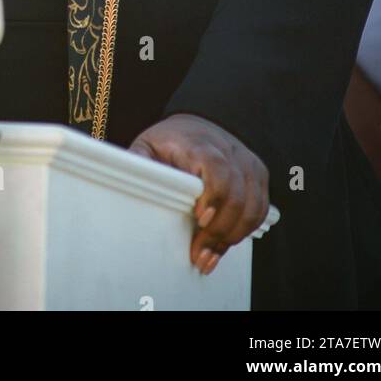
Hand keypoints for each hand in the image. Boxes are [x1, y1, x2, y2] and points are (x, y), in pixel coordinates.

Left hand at [129, 113, 269, 273]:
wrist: (202, 123)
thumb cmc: (172, 139)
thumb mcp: (149, 145)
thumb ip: (138, 163)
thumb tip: (120, 181)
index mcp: (199, 144)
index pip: (216, 168)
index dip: (213, 195)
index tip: (201, 219)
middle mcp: (229, 151)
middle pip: (235, 194)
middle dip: (219, 230)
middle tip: (200, 255)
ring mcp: (247, 163)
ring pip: (251, 205)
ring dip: (232, 236)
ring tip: (210, 257)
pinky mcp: (258, 175)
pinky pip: (260, 208)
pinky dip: (246, 229)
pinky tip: (226, 244)